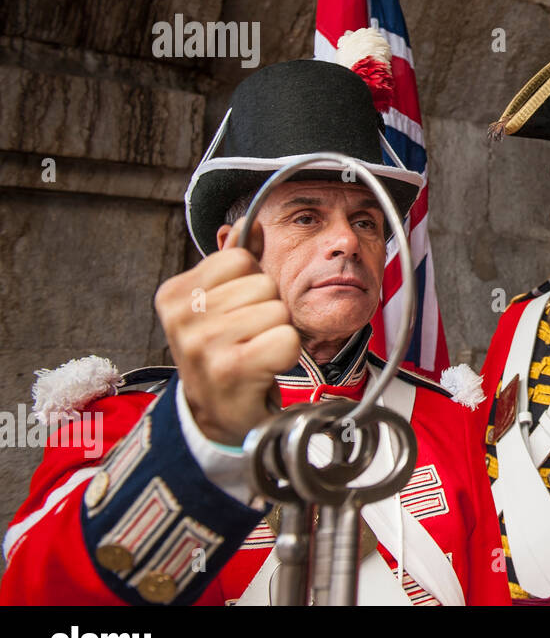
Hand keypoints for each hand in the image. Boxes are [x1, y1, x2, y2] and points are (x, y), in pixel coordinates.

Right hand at [154, 217, 299, 444]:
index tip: (236, 312)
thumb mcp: (222, 303)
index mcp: (175, 294)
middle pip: (263, 283)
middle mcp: (182, 317)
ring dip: (277, 332)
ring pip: (278, 310)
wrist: (220, 415)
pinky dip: (286, 353)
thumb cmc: (225, 355)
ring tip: (254, 353)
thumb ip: (237, 261)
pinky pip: (287, 338)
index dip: (251, 282)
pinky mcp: (231, 369)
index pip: (239, 257)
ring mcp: (204, 344)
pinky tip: (264, 368)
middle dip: (267, 309)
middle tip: (248, 338)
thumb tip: (248, 221)